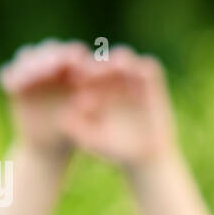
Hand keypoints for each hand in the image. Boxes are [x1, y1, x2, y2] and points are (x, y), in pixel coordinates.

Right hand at [0, 41, 87, 157]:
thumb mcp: (85, 122)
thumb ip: (88, 108)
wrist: (49, 147)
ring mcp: (31, 71)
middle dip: (51, 55)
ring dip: (29, 63)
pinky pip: (8, 74)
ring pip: (27, 57)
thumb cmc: (74, 133)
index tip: (76, 61)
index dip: (74, 55)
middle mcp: (52, 64)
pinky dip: (10, 76)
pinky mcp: (15, 82)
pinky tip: (12, 85)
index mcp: (74, 69)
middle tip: (53, 63)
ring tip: (32, 75)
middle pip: (49, 50)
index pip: (73, 53)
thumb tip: (93, 100)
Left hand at [60, 47, 177, 170]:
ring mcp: (132, 78)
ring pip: (125, 58)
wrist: (146, 155)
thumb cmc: (114, 149)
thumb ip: (79, 131)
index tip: (74, 78)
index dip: (78, 72)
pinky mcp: (152, 83)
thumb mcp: (94, 142)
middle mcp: (110, 78)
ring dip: (121, 60)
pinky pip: (150, 68)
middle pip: (101, 62)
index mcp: (91, 87)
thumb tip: (62, 119)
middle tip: (94, 70)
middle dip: (97, 64)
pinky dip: (145, 67)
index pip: (82, 72)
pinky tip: (142, 73)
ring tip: (118, 65)